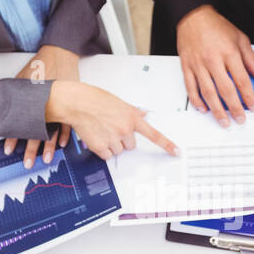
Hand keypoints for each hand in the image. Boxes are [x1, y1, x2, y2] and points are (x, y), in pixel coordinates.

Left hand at [9, 46, 80, 167]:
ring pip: (53, 132)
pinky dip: (65, 136)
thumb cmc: (41, 65)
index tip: (8, 149)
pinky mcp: (71, 104)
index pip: (20, 123)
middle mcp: (45, 106)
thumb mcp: (22, 78)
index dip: (12, 138)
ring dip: (49, 147)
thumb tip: (1, 104)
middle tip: (27, 163)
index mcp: (32, 101)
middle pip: (37, 133)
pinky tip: (61, 144)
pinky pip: (69, 124)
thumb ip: (15, 93)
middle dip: (31, 150)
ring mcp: (59, 106)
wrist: (60, 54)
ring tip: (46, 159)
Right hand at [45, 80, 179, 160]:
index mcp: (132, 117)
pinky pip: (107, 155)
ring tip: (102, 131)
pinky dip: (102, 149)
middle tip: (112, 129)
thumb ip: (132, 111)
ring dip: (112, 145)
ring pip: (119, 151)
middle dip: (123, 140)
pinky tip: (97, 137)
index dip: (166, 145)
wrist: (77, 102)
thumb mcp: (119, 102)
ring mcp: (113, 139)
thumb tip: (143, 114)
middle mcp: (125, 129)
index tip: (176, 152)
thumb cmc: (95, 99)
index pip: (154, 134)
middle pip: (131, 145)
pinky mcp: (101, 146)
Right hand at [175, 5, 253, 126]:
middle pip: (225, 90)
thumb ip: (252, 60)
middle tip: (240, 119)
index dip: (249, 97)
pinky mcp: (187, 67)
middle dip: (234, 108)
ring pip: (208, 92)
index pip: (242, 80)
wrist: (193, 16)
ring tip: (224, 121)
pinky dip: (197, 101)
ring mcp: (198, 65)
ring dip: (216, 110)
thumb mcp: (240, 39)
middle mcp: (213, 60)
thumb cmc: (217, 26)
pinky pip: (191, 88)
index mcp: (229, 53)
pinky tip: (204, 109)